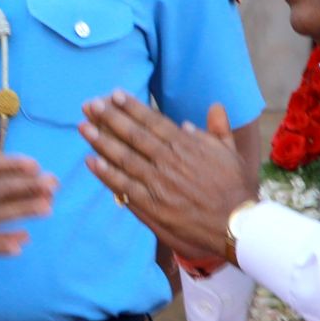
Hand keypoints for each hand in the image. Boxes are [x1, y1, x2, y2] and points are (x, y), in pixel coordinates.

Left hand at [79, 93, 257, 266]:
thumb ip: (219, 130)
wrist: (235, 225)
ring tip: (83, 128)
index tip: (114, 95)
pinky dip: (106, 174)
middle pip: (133, 135)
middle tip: (89, 105)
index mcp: (185, 146)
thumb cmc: (236, 190)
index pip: (153, 121)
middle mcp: (167, 160)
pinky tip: (91, 162)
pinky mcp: (151, 206)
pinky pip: (123, 186)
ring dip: (101, 142)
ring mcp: (157, 183)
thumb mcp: (232, 153)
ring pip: (124, 158)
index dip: (132, 107)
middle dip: (109, 118)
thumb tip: (213, 107)